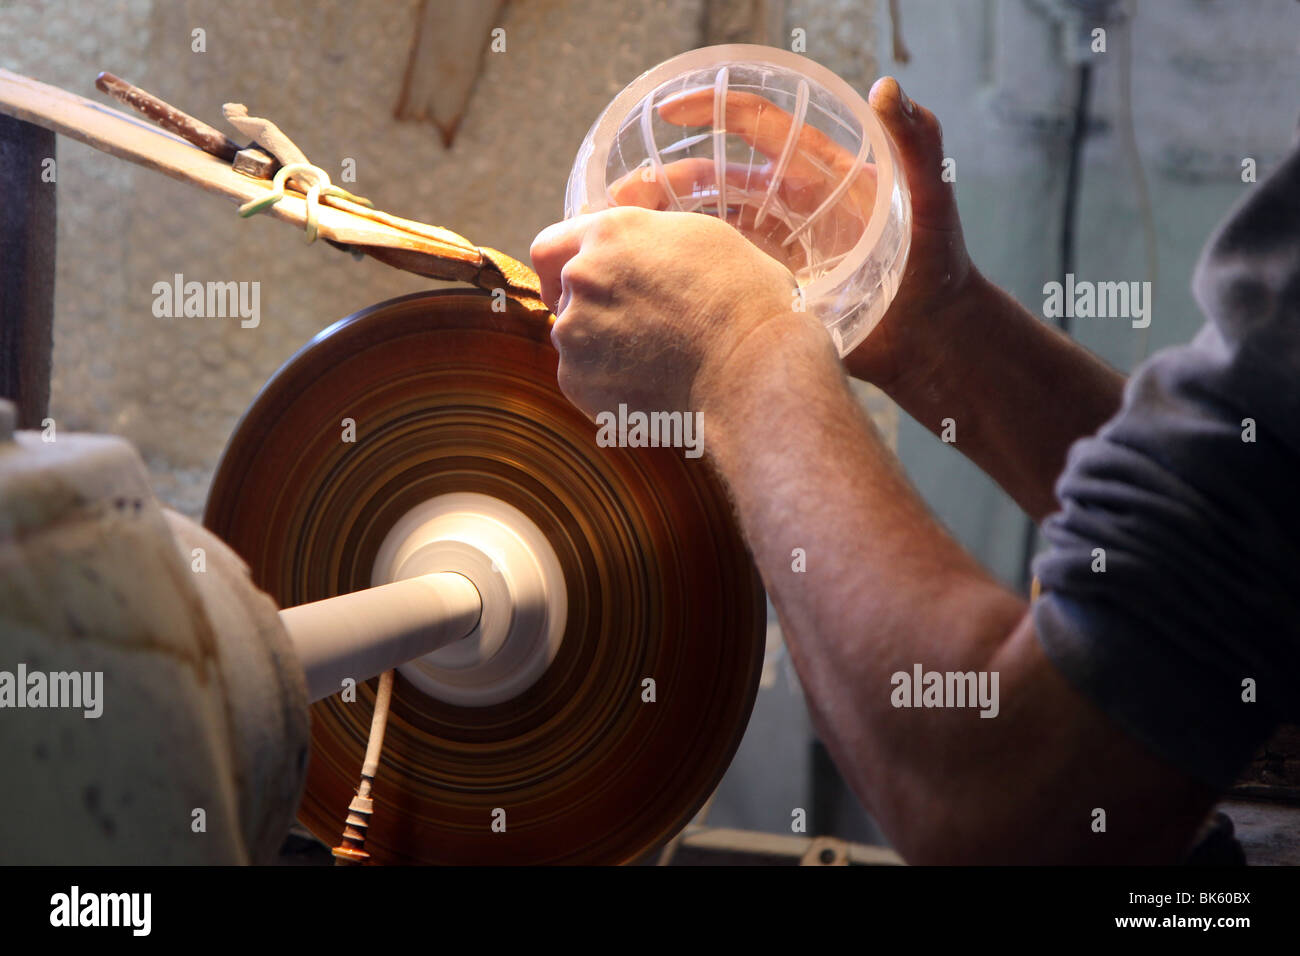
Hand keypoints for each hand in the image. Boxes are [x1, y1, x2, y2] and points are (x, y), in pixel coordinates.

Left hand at [529, 206, 806, 420]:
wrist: (751, 373)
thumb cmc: (747, 304)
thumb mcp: (707, 241)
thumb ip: (655, 242)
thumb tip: (648, 254)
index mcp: (612, 232)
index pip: (551, 245)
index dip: (564, 266)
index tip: (579, 285)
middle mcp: (582, 276)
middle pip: (564, 294)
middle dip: (591, 308)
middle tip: (635, 328)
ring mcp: (575, 331)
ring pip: (574, 339)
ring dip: (601, 348)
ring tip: (655, 361)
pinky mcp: (577, 380)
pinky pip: (584, 380)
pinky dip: (608, 384)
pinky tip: (651, 385)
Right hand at [605, 76, 974, 391]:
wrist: (932, 340)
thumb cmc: (937, 265)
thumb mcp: (929, 199)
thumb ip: (917, 143)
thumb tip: (889, 87)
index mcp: (816, 172)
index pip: (755, 126)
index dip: (711, 110)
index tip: (667, 110)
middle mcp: (786, 206)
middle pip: (713, 180)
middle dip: (666, 180)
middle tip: (623, 196)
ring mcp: (772, 250)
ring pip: (705, 228)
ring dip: (664, 227)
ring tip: (623, 236)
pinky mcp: (765, 291)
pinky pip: (716, 275)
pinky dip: (682, 272)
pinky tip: (650, 282)